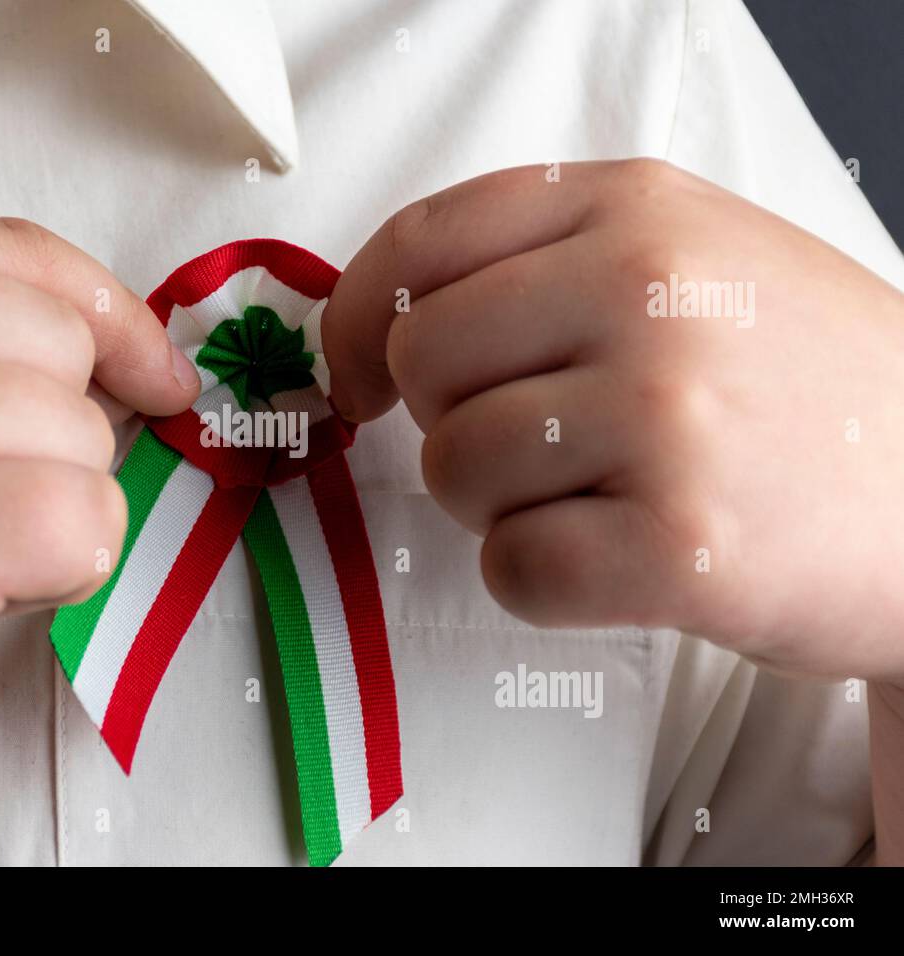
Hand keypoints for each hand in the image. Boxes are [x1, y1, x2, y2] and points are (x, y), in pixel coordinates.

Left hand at [324, 159, 903, 681]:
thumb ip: (548, 261)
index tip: (355, 375)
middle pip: (421, 364)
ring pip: (457, 471)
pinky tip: (617, 557)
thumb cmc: (807, 382)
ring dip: (503, 507)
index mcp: (636, 208)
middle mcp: (646, 293)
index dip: (356, 320)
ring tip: (603, 496)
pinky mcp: (680, 543)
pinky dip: (543, 581)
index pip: (420, 243)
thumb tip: (387, 322)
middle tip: (537, 444)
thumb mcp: (697, 255)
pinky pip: (512, 570)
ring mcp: (665, 416)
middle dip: (452, 421)